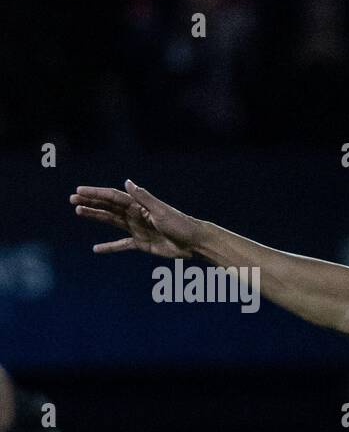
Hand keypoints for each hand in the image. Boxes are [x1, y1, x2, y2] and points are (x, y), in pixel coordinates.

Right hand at [69, 180, 201, 257]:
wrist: (194, 242)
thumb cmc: (180, 224)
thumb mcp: (161, 210)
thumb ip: (143, 198)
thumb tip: (127, 182)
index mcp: (139, 206)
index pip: (113, 197)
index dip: (96, 193)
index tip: (79, 191)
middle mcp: (135, 215)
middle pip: (108, 208)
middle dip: (91, 203)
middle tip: (72, 200)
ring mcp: (137, 229)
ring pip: (111, 222)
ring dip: (95, 217)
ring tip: (79, 212)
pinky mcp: (141, 244)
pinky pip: (122, 245)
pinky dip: (110, 247)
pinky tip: (96, 249)